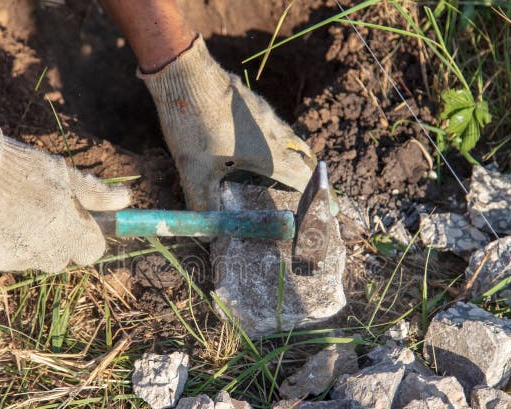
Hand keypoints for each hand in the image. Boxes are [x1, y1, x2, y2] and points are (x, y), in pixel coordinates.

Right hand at [0, 125, 130, 275]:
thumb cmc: (14, 167)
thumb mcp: (61, 174)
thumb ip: (95, 193)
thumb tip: (126, 200)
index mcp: (67, 233)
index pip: (92, 251)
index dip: (86, 234)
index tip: (76, 218)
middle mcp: (42, 254)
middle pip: (60, 257)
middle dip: (55, 238)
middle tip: (36, 209)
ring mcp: (10, 263)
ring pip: (28, 259)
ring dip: (24, 242)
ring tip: (5, 209)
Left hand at [140, 35, 315, 209]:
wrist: (186, 73)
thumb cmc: (194, 124)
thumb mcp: (194, 170)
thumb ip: (202, 202)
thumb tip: (207, 233)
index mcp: (269, 153)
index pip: (303, 177)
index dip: (314, 194)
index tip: (325, 206)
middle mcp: (274, 132)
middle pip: (302, 154)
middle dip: (306, 171)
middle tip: (305, 186)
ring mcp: (265, 112)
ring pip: (288, 135)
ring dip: (291, 151)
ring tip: (284, 165)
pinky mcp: (252, 100)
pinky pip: (271, 122)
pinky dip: (273, 136)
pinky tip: (252, 140)